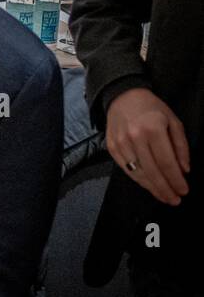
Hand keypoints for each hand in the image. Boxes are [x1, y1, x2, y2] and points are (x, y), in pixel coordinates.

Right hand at [106, 88, 190, 204]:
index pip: (167, 162)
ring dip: (152, 188)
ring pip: (138, 173)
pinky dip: (138, 179)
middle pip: (152, 171)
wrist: (123, 96)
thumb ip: (181, 146)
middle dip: (165, 189)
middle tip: (174, 200)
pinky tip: (148, 185)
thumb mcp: (173, 122)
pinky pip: (126, 169)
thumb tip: (184, 170)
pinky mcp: (112, 147)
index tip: (183, 191)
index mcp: (153, 129)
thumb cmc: (152, 109)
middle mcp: (135, 137)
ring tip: (163, 196)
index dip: (176, 180)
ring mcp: (121, 143)